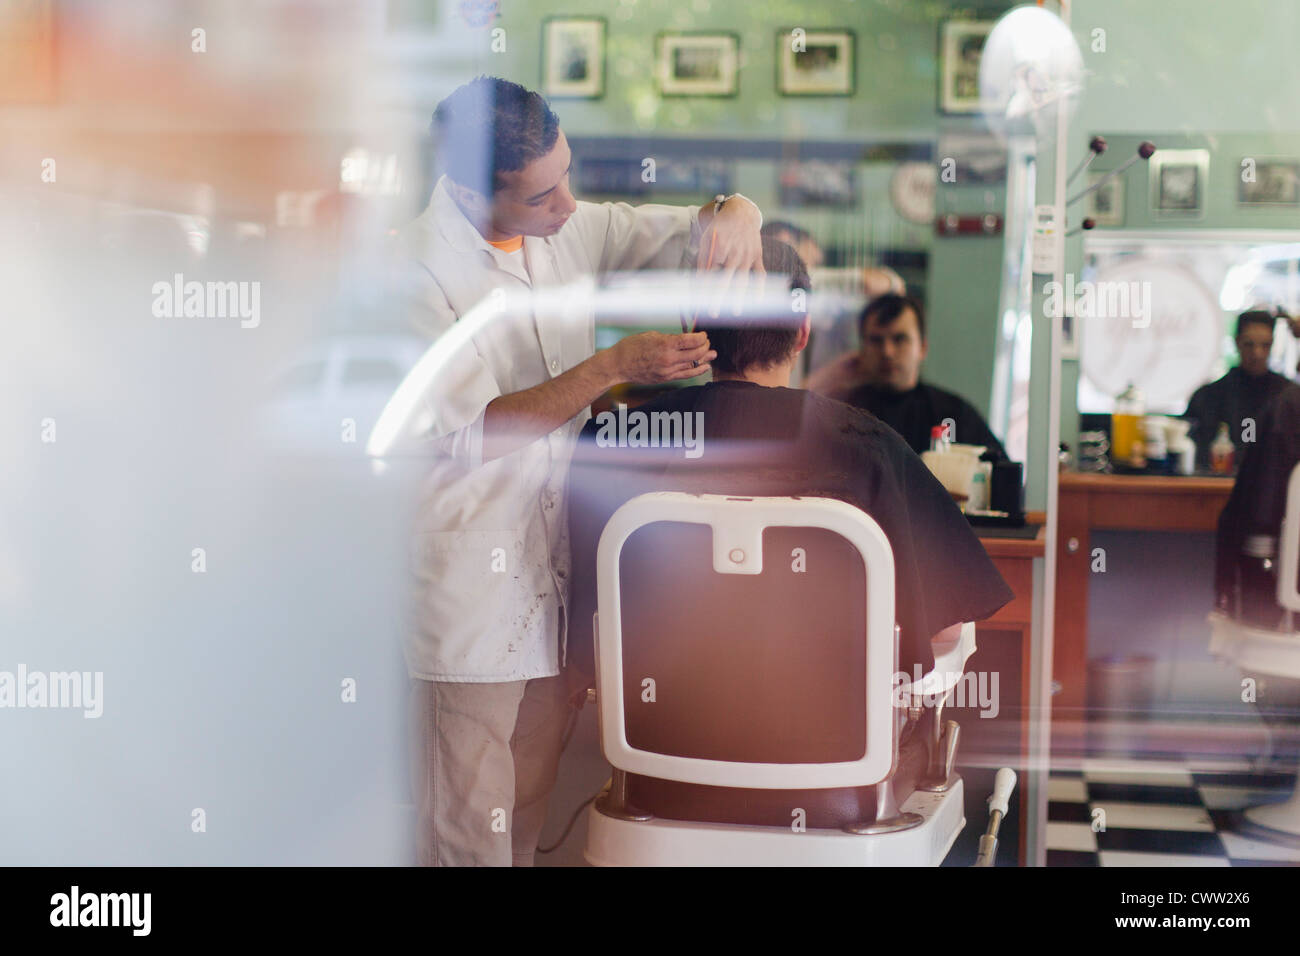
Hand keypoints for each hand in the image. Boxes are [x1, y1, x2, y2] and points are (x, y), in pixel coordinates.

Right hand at [606, 330, 714, 384]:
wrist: (619, 365)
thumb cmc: (632, 347)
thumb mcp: (651, 336)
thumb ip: (670, 338)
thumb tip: (685, 339)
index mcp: (665, 344)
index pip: (692, 341)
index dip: (701, 337)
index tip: (703, 334)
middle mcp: (669, 359)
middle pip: (696, 353)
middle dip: (704, 346)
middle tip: (706, 342)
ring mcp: (668, 370)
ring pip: (693, 365)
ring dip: (704, 358)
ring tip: (713, 354)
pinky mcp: (666, 378)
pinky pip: (686, 375)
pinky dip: (697, 370)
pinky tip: (705, 366)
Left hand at [697, 196, 764, 316]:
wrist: (741, 213)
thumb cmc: (719, 228)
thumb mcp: (706, 239)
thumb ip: (703, 259)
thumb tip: (698, 281)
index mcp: (719, 247)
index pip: (710, 272)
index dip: (704, 288)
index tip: (698, 302)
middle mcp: (735, 252)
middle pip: (726, 279)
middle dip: (719, 297)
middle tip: (713, 313)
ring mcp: (748, 255)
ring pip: (743, 279)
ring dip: (740, 297)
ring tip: (737, 312)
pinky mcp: (757, 256)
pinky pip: (760, 274)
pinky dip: (760, 287)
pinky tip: (757, 300)